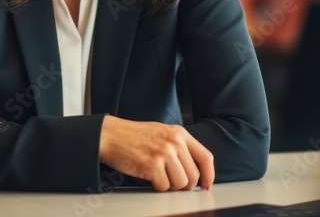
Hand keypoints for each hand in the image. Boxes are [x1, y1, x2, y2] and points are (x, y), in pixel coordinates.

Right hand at [99, 115, 214, 191]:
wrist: (110, 135)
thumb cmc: (133, 136)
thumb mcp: (162, 133)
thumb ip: (179, 146)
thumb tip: (194, 168)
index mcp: (179, 133)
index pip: (205, 157)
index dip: (209, 175)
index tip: (206, 186)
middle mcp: (174, 142)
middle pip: (193, 176)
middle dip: (183, 184)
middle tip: (171, 180)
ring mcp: (163, 153)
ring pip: (180, 184)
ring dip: (170, 185)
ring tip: (158, 176)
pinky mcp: (151, 165)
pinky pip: (164, 187)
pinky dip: (157, 186)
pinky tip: (148, 175)